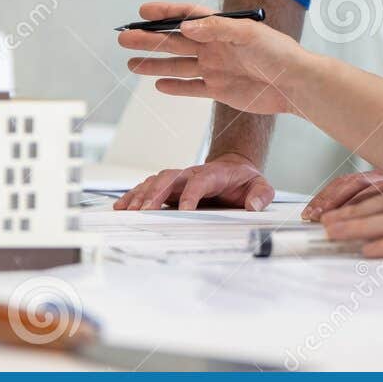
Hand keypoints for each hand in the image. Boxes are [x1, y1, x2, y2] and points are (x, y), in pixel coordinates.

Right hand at [113, 152, 274, 210]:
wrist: (233, 170)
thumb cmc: (245, 182)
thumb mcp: (261, 186)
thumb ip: (261, 195)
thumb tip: (253, 207)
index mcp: (215, 174)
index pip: (200, 181)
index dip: (192, 194)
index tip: (185, 210)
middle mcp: (192, 173)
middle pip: (171, 177)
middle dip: (157, 192)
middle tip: (146, 211)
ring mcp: (179, 179)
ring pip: (156, 181)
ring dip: (141, 194)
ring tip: (128, 210)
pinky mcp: (170, 187)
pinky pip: (148, 188)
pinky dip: (134, 195)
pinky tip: (121, 206)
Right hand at [117, 1, 315, 115]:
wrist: (295, 85)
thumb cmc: (279, 54)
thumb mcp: (250, 35)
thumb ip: (217, 29)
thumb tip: (185, 27)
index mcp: (222, 28)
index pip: (187, 17)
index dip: (165, 13)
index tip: (142, 11)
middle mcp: (215, 46)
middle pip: (175, 41)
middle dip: (149, 39)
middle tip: (124, 38)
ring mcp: (216, 68)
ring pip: (178, 65)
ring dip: (155, 63)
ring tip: (131, 63)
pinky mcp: (220, 90)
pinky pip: (192, 88)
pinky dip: (175, 86)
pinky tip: (158, 84)